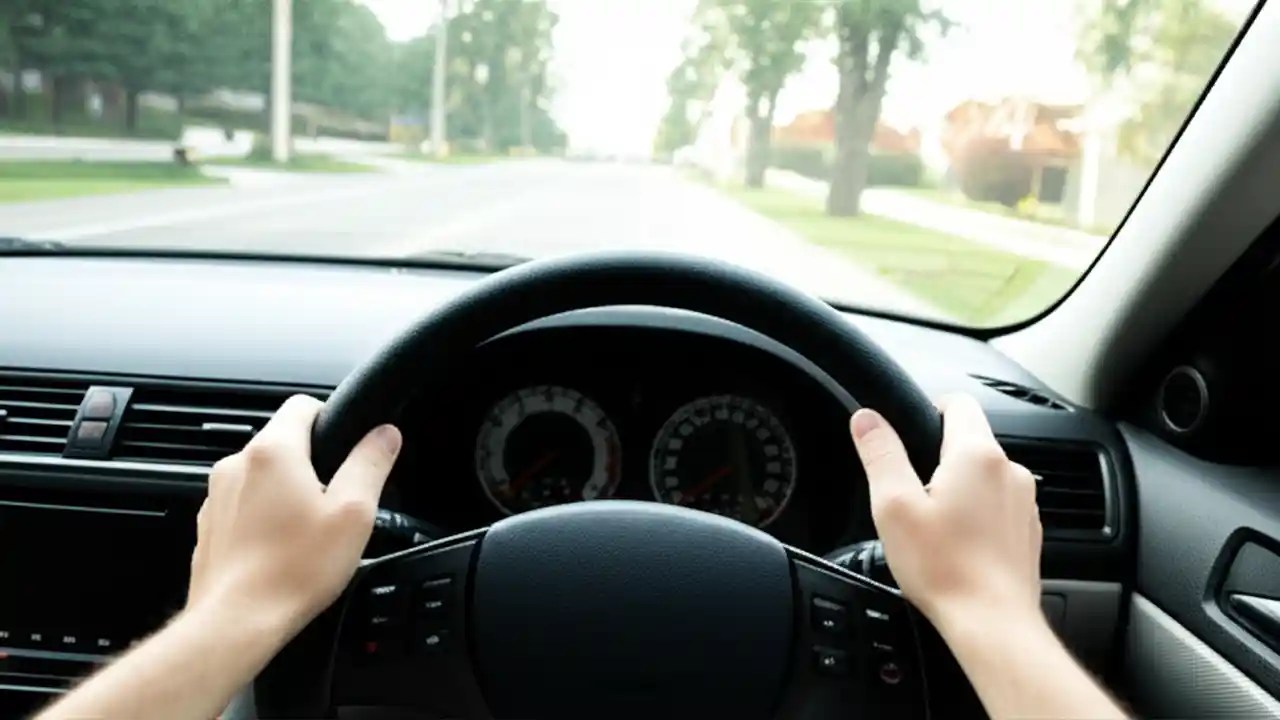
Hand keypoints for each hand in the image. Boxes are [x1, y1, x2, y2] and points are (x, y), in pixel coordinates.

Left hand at [187, 395, 402, 634]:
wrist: (236, 621)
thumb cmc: (294, 570)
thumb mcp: (354, 512)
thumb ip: (371, 464)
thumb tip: (384, 434)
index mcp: (274, 452)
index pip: (303, 404)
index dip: (331, 419)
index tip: (346, 448)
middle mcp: (237, 465)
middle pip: (282, 441)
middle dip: (311, 462)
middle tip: (334, 501)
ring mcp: (217, 495)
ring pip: (262, 474)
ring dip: (285, 490)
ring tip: (307, 530)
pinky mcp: (210, 524)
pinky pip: (243, 504)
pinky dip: (263, 516)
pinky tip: (281, 547)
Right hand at [849, 394, 1041, 632]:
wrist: (992, 623)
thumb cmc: (945, 569)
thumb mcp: (894, 506)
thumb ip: (880, 454)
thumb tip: (867, 418)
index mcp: (977, 455)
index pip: (958, 402)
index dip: (930, 410)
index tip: (910, 433)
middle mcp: (1010, 471)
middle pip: (970, 441)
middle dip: (938, 458)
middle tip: (912, 493)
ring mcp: (1024, 501)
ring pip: (984, 476)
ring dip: (960, 488)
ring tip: (934, 525)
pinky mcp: (1028, 530)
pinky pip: (998, 506)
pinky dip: (978, 515)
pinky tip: (957, 544)